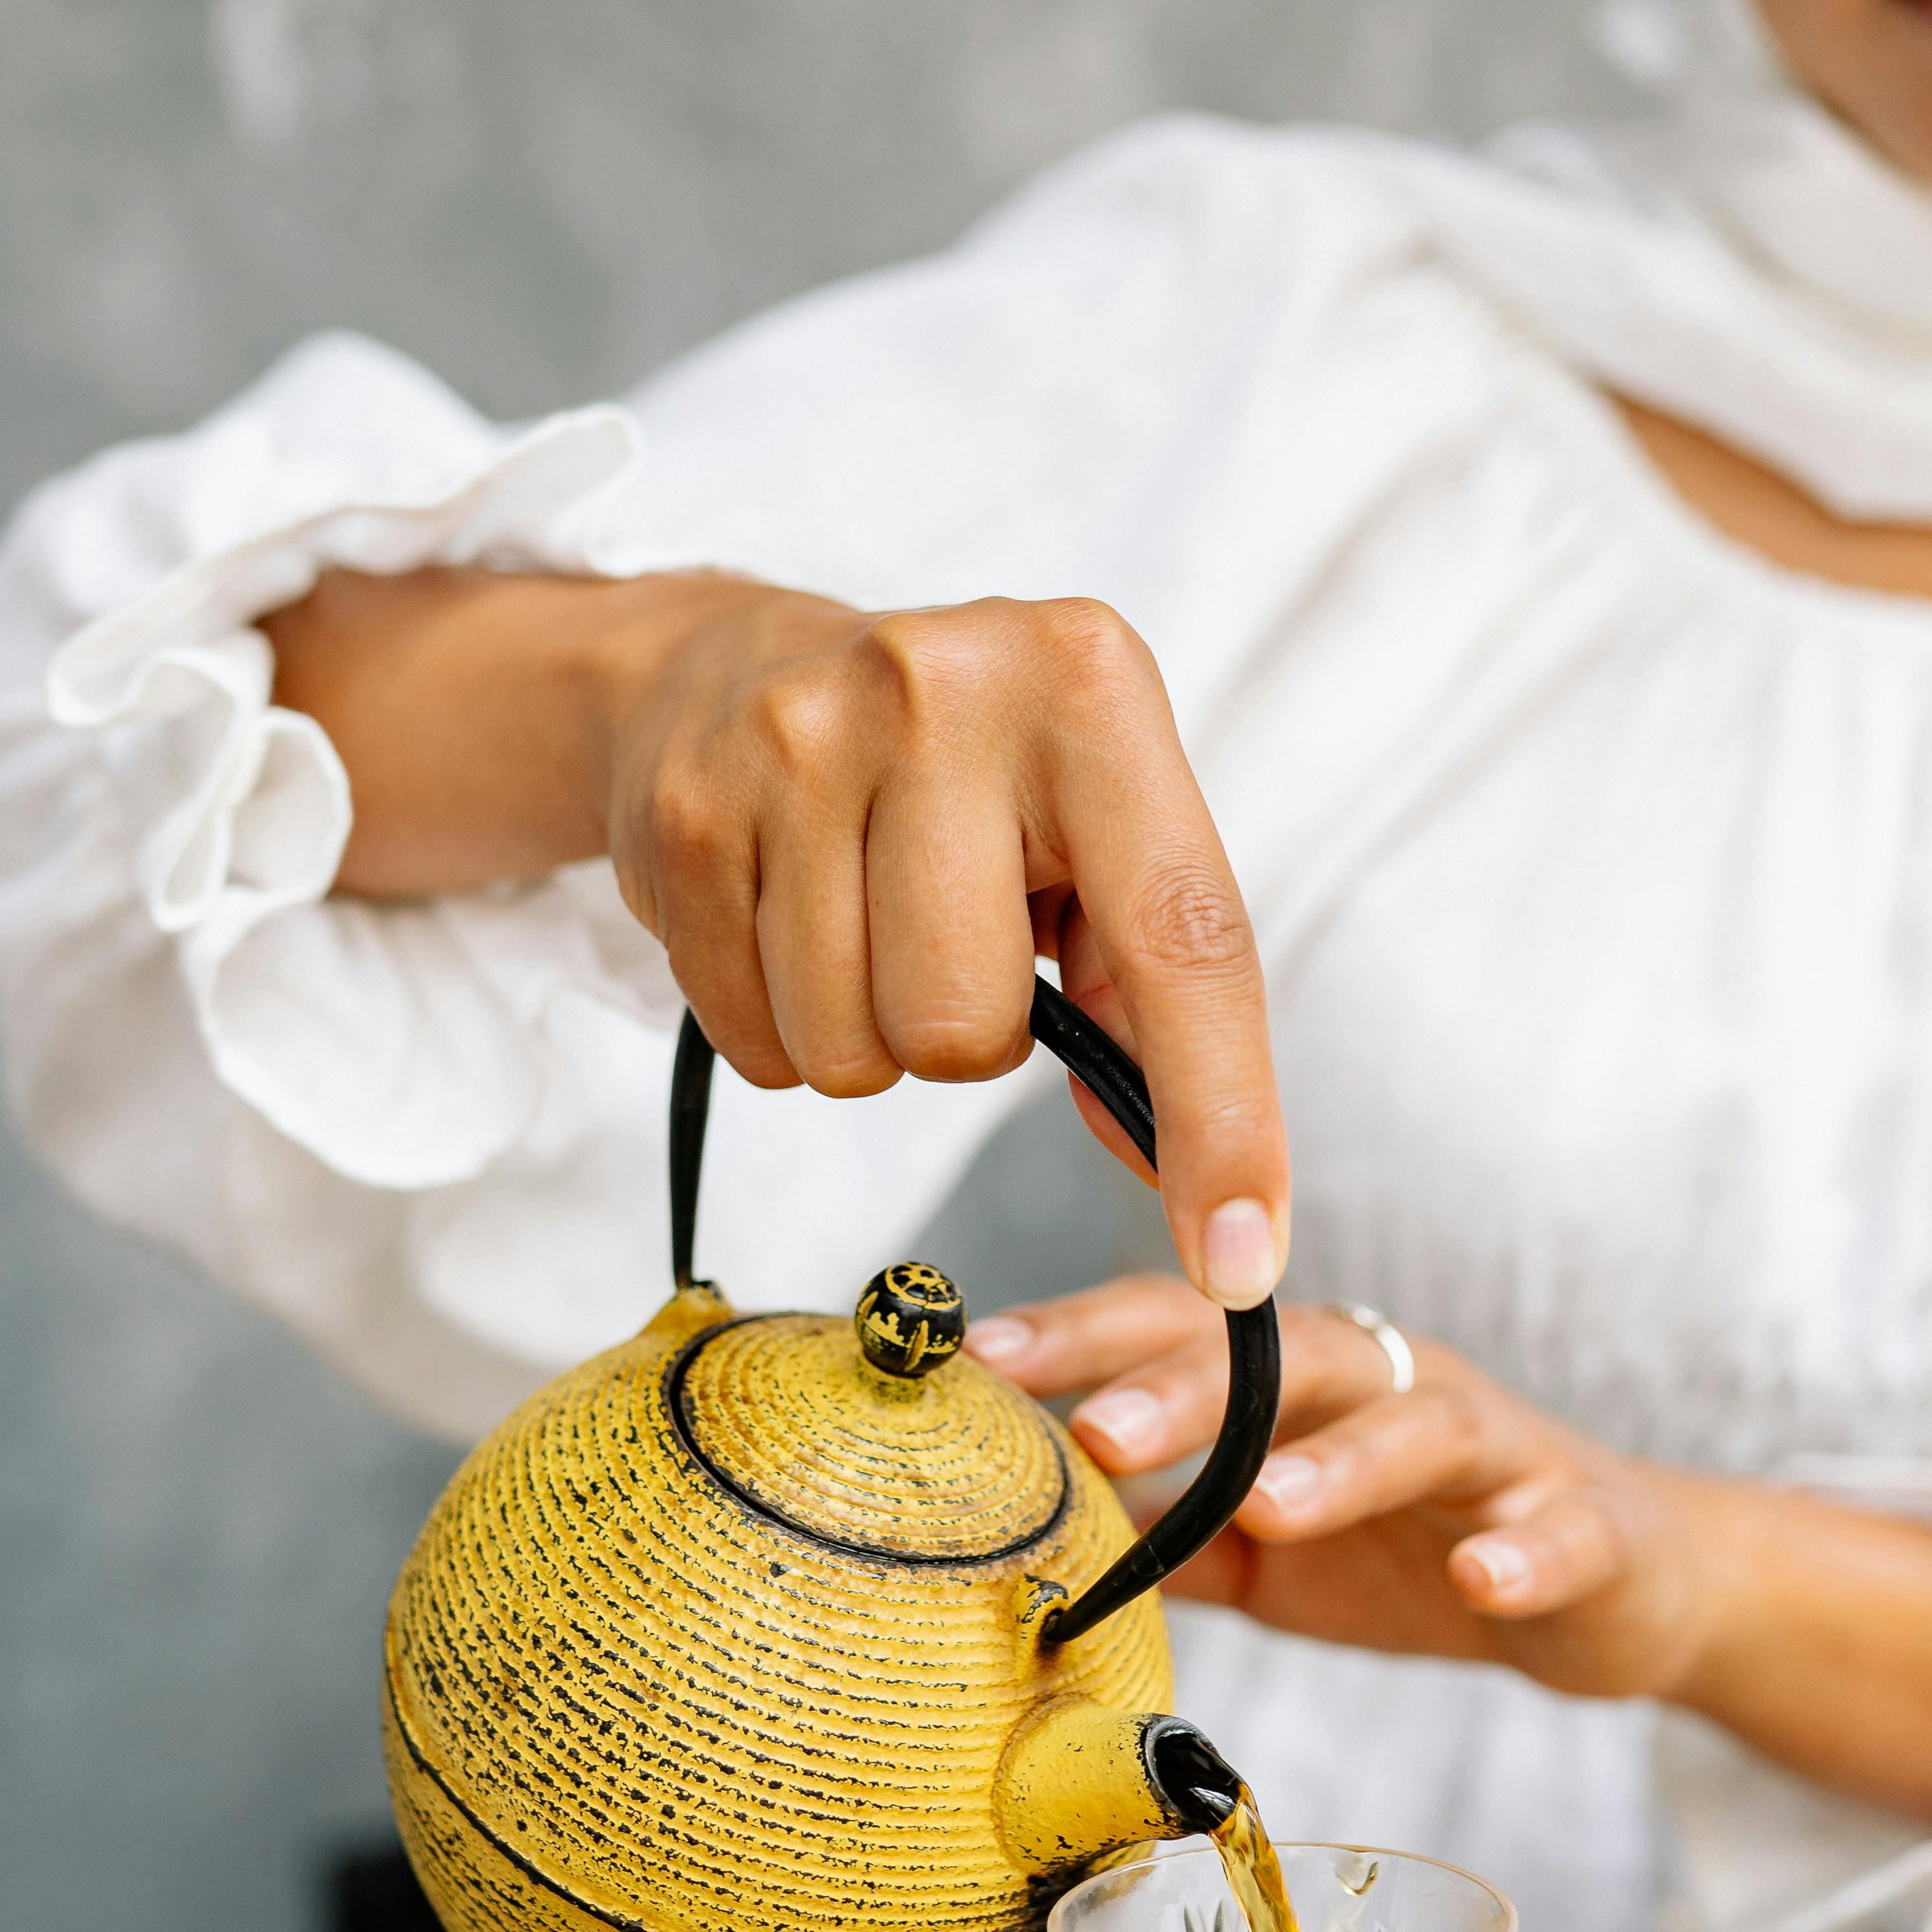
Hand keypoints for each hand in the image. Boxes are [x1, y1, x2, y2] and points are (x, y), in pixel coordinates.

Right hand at [264, 565, 1287, 1304]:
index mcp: (1090, 684)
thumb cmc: (960, 774)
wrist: (732, 667)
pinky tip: (780, 923)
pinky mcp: (689, 808)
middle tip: (943, 941)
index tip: (1242, 1264)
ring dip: (866, 1036)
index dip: (1220, 1118)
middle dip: (965, 1037)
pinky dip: (776, 1028)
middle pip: (971, 1028)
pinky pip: (752, 1042)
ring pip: (855, 1048)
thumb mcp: (1093, 829)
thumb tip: (1206, 1205)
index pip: (1184, 942)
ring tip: (860, 925)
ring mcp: (800, 739)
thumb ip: (1151, 993)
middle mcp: (946, 685)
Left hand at [970, 1276, 1722, 1699]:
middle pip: (1284, 1356)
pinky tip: (1484, 1579)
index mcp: (1302, 1381)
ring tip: (1265, 1503)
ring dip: (1340, 1462)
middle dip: (1184, 1388)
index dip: (1082, 1336)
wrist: (1620, 1583)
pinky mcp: (1585, 1524)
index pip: (1180, 1329)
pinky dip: (1523, 1551)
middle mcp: (1390, 1383)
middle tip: (1092, 1429)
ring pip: (1418, 1426)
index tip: (978, 1359)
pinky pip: (1558, 1530)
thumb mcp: (1268, 1553)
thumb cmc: (1416, 1549)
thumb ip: (1163, 1535)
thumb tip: (1021, 1546)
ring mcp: (1494, 1448)